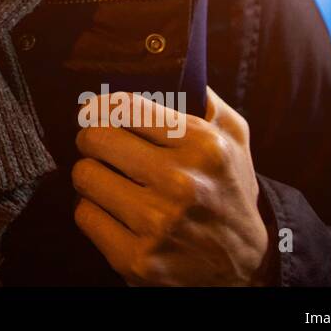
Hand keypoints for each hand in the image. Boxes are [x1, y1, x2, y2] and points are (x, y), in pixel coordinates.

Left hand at [71, 86, 271, 285]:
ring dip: (92, 175)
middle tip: (99, 145)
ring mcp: (156, 225)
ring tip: (110, 179)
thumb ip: (204, 97)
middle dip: (92, 138)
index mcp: (201, 145)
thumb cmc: (230, 191)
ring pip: (84, 176)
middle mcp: (179, 184)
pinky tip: (114, 211)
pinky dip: (94, 211)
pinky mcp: (136, 259)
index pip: (123, 107)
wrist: (246, 266)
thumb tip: (170, 63)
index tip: (97, 111)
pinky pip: (84, 215)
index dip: (102, 107)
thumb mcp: (234, 138)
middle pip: (94, 138)